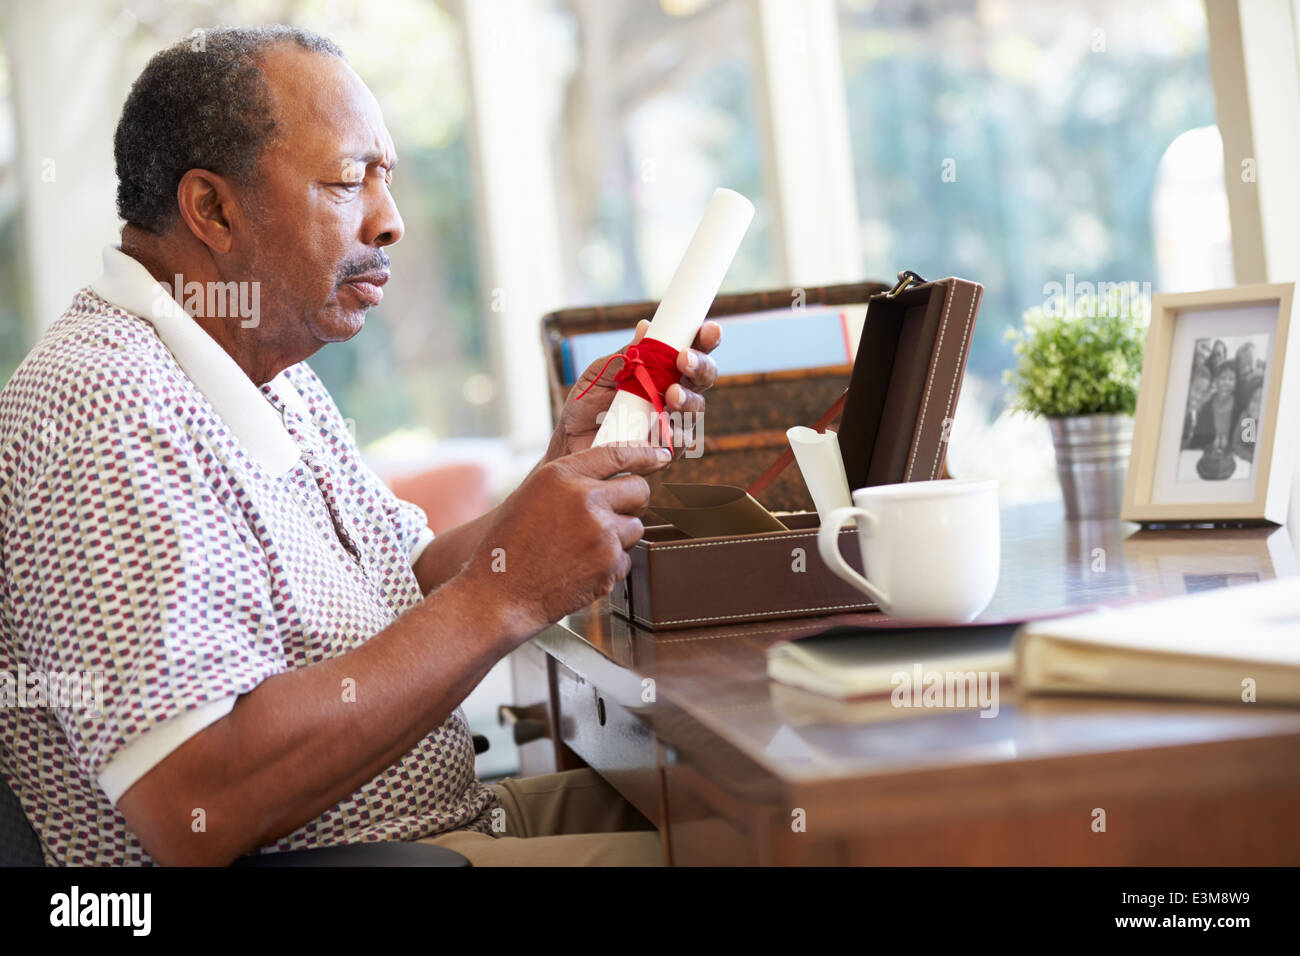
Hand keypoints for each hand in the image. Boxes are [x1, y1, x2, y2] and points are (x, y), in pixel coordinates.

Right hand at [465, 443, 671, 640]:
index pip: (617, 454)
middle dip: (634, 501)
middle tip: (616, 514)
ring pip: (636, 526)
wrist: (500, 594)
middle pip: (639, 490)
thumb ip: (570, 482)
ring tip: (583, 549)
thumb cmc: (509, 548)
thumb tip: (609, 477)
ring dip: (619, 537)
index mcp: (562, 476)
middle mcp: (585, 498)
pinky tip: (581, 568)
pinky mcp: (610, 563)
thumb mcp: (532, 496)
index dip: (645, 455)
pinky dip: (611, 565)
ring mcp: (601, 531)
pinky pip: (627, 558)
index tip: (659, 458)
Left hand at [547, 319, 722, 460]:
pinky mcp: (665, 451)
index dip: (705, 339)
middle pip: (703, 378)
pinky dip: (675, 432)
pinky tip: (665, 427)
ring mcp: (672, 423)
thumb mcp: (601, 373)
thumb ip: (625, 355)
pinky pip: (680, 442)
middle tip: (685, 358)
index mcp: (662, 371)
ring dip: (688, 399)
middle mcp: (673, 395)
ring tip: (672, 393)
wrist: (568, 444)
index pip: (691, 351)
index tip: (709, 329)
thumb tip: (646, 328)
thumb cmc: (586, 406)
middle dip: (701, 366)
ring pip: (697, 409)